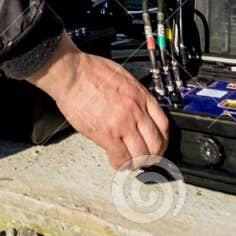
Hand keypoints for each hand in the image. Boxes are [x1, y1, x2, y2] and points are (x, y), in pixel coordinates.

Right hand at [27, 32, 168, 168]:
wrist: (72, 73)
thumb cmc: (91, 71)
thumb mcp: (123, 78)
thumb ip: (133, 96)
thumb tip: (135, 110)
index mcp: (140, 96)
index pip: (163, 125)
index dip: (162, 140)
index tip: (158, 145)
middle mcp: (136, 111)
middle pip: (155, 144)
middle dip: (153, 156)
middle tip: (146, 160)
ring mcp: (123, 124)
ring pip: (141, 155)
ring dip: (137, 163)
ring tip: (130, 163)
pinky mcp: (107, 135)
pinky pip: (121, 158)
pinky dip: (121, 164)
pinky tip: (116, 162)